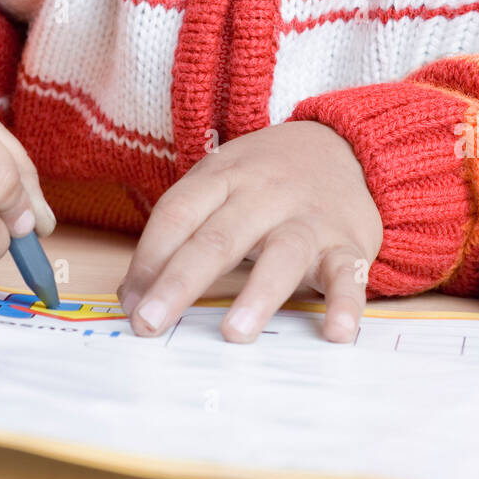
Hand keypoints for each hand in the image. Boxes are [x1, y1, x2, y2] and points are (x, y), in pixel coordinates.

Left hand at [117, 120, 382, 342]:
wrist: (344, 146)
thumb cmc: (266, 179)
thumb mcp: (220, 184)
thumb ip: (180, 233)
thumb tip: (132, 296)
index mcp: (225, 177)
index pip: (178, 212)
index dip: (149, 257)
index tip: (130, 302)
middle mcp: (265, 194)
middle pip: (219, 237)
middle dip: (181, 281)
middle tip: (150, 323)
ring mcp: (309, 219)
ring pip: (283, 254)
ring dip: (258, 294)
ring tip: (234, 333)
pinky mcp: (348, 244)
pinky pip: (348, 274)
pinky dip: (345, 303)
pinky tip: (336, 333)